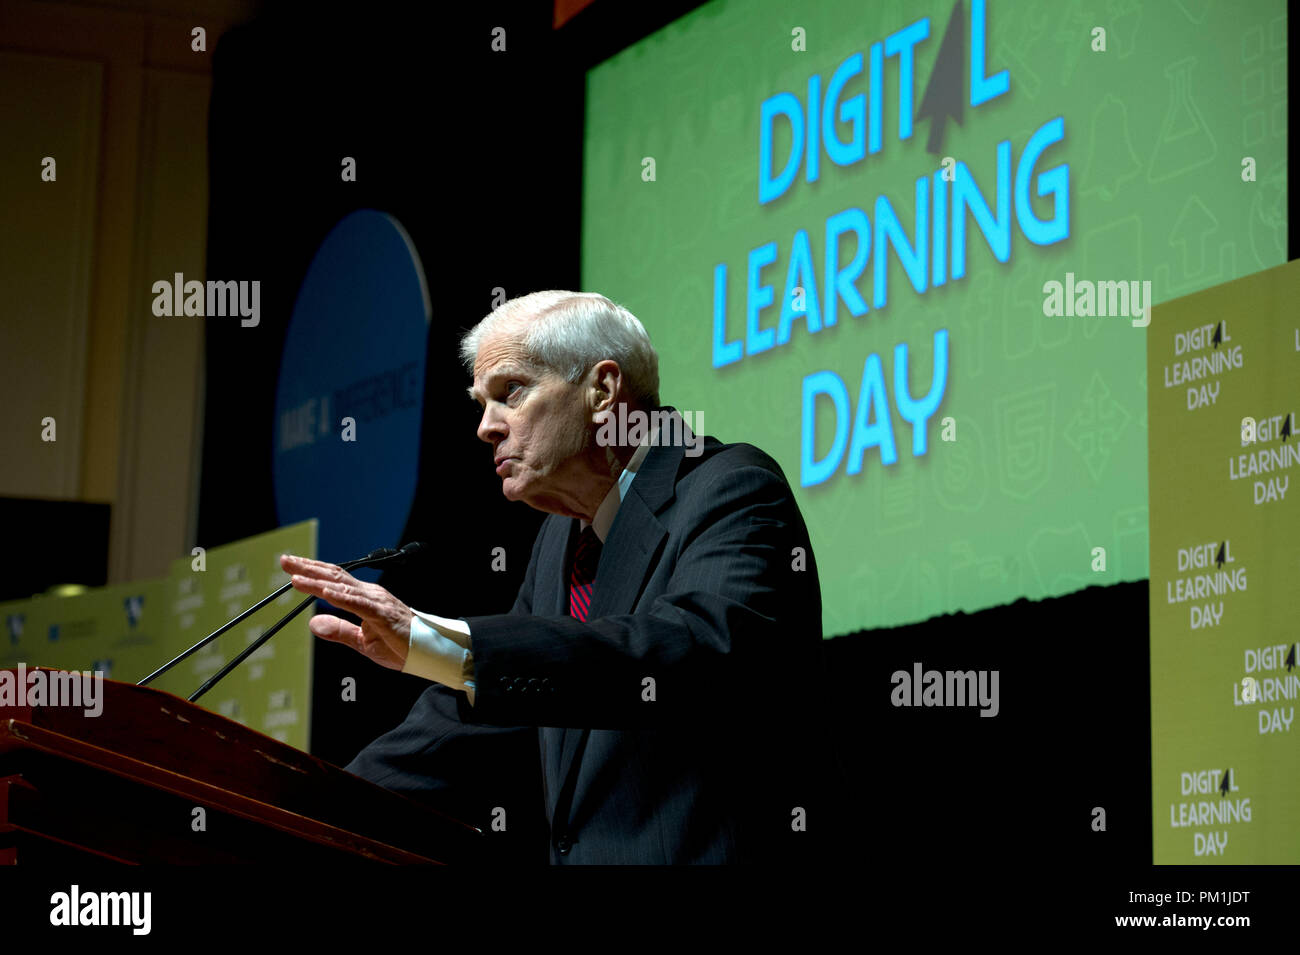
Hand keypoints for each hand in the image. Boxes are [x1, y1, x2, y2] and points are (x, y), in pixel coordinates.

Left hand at [279, 553, 410, 670]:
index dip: (312, 572)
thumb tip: (313, 623)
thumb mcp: (362, 641)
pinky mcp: (382, 614)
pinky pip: (356, 603)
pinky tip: (322, 592)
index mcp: (366, 598)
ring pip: (341, 587)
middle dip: (308, 567)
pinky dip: (338, 596)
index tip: (292, 568)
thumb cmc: (399, 645)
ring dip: (316, 581)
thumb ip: (339, 631)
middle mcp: (370, 594)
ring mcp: (376, 602)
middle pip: (334, 576)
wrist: (428, 652)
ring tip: (295, 577)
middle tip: (285, 560)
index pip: (335, 580)